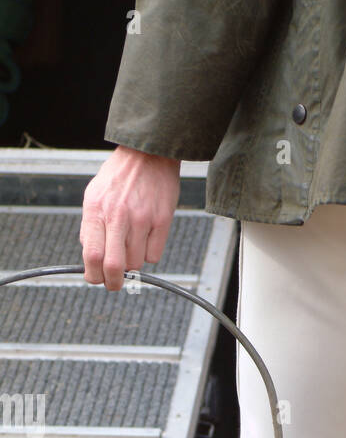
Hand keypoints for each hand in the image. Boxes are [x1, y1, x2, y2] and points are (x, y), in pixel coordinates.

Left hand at [80, 146, 181, 289]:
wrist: (148, 154)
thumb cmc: (119, 176)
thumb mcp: (94, 195)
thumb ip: (90, 227)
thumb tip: (90, 258)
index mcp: (97, 209)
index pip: (92, 255)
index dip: (93, 275)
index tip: (96, 279)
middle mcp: (118, 215)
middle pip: (115, 266)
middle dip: (113, 282)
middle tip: (114, 284)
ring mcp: (142, 219)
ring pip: (136, 263)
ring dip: (132, 263)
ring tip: (131, 245)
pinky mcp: (162, 221)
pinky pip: (154, 256)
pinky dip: (148, 254)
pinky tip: (146, 238)